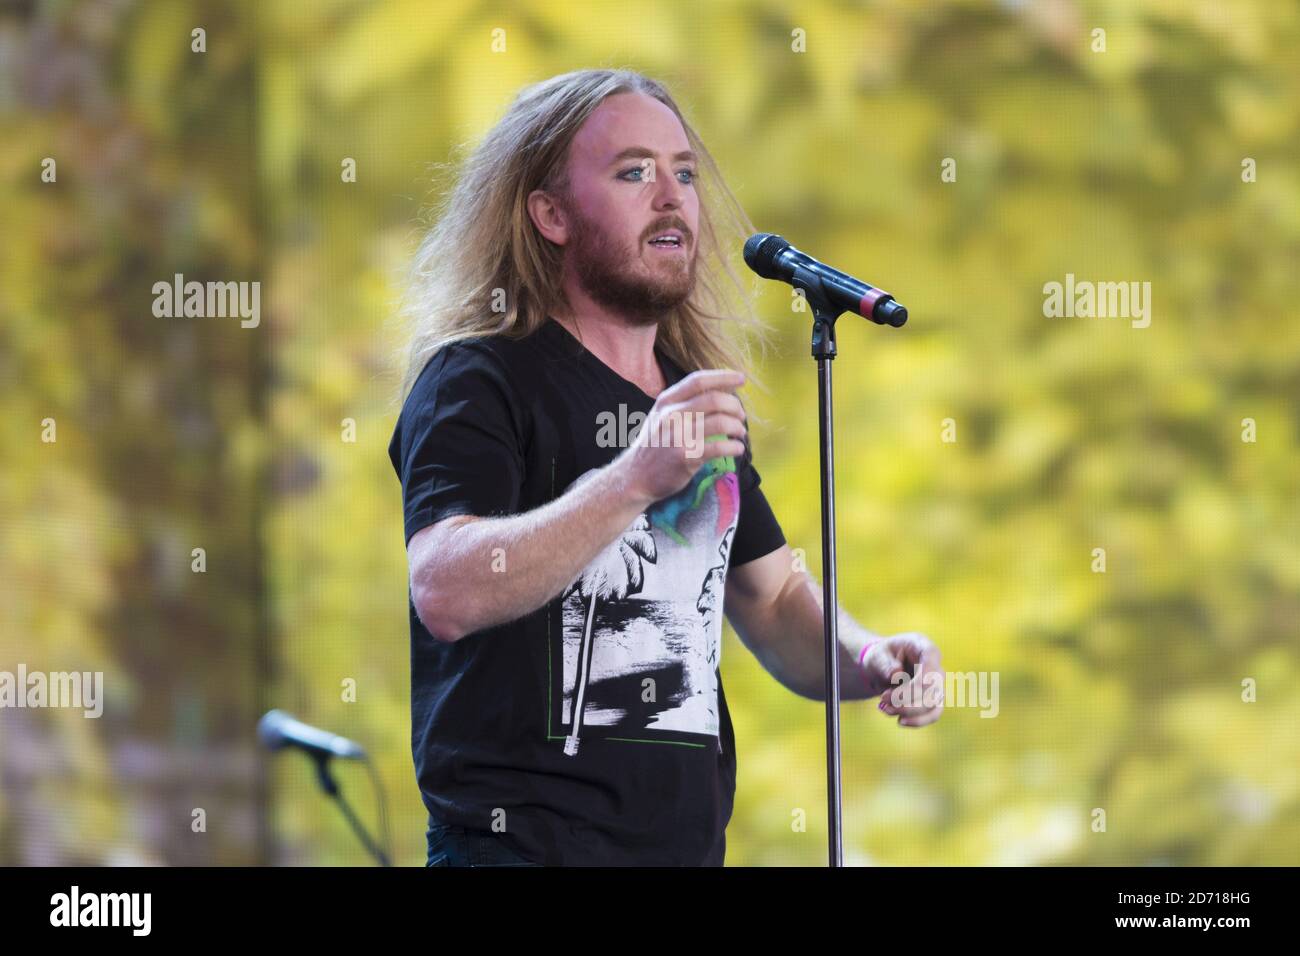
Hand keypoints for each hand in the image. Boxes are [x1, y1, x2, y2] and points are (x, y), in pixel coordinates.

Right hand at [614, 368, 747, 505]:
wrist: (635, 477)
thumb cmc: (655, 445)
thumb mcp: (661, 416)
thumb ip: (685, 404)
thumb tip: (722, 393)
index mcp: (666, 401)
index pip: (698, 380)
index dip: (723, 377)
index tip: (741, 379)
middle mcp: (671, 415)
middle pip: (714, 399)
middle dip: (735, 406)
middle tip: (741, 416)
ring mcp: (678, 436)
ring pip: (720, 422)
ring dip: (738, 427)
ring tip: (740, 434)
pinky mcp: (685, 457)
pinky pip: (719, 447)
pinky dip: (734, 447)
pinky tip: (737, 449)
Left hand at [860, 632, 943, 726]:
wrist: (882, 668)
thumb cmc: (881, 657)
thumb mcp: (877, 655)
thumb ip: (885, 663)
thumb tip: (897, 675)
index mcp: (923, 647)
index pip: (930, 660)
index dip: (921, 677)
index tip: (898, 688)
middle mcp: (935, 665)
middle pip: (931, 687)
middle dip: (905, 698)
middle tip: (882, 698)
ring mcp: (937, 684)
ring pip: (933, 704)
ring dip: (908, 711)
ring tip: (884, 708)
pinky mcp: (934, 700)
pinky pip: (933, 715)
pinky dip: (917, 721)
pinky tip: (900, 721)